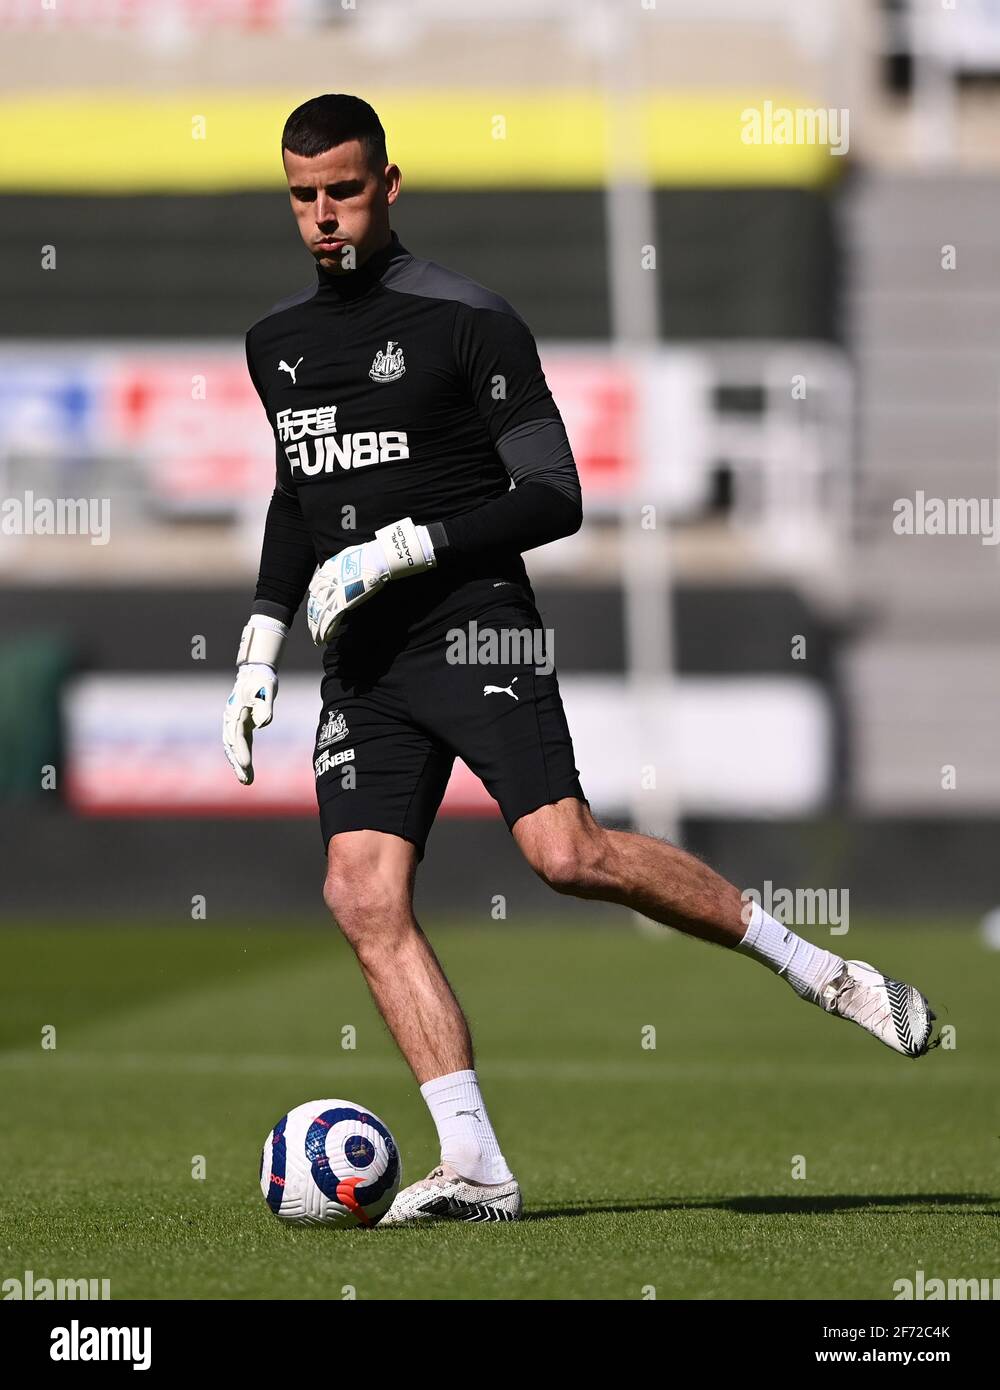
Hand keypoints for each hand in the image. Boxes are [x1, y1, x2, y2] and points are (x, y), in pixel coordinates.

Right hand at [223, 664, 277, 784]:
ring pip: (233, 747)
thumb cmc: (261, 681)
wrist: (255, 673)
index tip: (246, 765)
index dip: (241, 751)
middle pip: (233, 745)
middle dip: (239, 764)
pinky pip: (239, 744)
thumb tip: (264, 722)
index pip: (238, 735)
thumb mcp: (267, 690)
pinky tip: (246, 770)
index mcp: (236, 712)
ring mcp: (234, 723)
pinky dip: (241, 756)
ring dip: (238, 764)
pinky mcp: (241, 725)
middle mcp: (231, 720)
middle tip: (246, 781)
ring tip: (246, 781)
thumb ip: (265, 706)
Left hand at [307, 516, 435, 645]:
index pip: (316, 587)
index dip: (315, 599)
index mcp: (328, 569)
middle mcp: (327, 581)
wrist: (375, 559)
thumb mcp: (350, 556)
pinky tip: (323, 638)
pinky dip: (326, 631)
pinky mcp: (342, 603)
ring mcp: (333, 593)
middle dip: (313, 616)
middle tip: (312, 626)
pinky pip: (330, 619)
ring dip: (317, 627)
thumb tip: (349, 566)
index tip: (315, 606)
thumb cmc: (369, 556)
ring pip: (320, 613)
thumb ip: (345, 564)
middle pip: (315, 602)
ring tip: (316, 637)